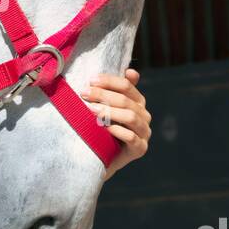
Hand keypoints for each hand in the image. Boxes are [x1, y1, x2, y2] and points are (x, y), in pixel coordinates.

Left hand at [78, 67, 150, 181]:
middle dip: (104, 95)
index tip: (91, 80)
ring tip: (91, 110)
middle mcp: (144, 115)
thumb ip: (113, 89)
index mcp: (137, 101)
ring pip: (131, 117)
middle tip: (84, 93)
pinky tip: (105, 129)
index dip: (109, 81)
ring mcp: (144, 133)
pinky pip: (131, 137)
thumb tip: (131, 71)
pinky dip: (117, 131)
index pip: (127, 85)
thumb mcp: (104, 107)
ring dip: (110, 112)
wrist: (99, 158)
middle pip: (126, 100)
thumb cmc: (101, 128)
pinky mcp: (140, 149)